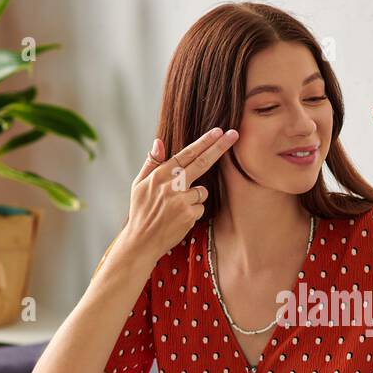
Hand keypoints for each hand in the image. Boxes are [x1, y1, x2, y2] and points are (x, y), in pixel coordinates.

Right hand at [122, 126, 238, 262]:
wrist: (141, 242)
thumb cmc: (141, 212)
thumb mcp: (139, 185)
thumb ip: (152, 163)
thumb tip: (158, 141)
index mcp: (160, 175)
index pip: (186, 154)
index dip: (204, 142)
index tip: (218, 131)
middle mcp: (172, 185)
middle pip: (202, 162)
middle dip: (219, 147)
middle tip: (234, 134)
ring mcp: (181, 200)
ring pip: (202, 191)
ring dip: (194, 197)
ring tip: (175, 208)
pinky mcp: (189, 214)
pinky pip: (200, 208)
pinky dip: (193, 212)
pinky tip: (178, 218)